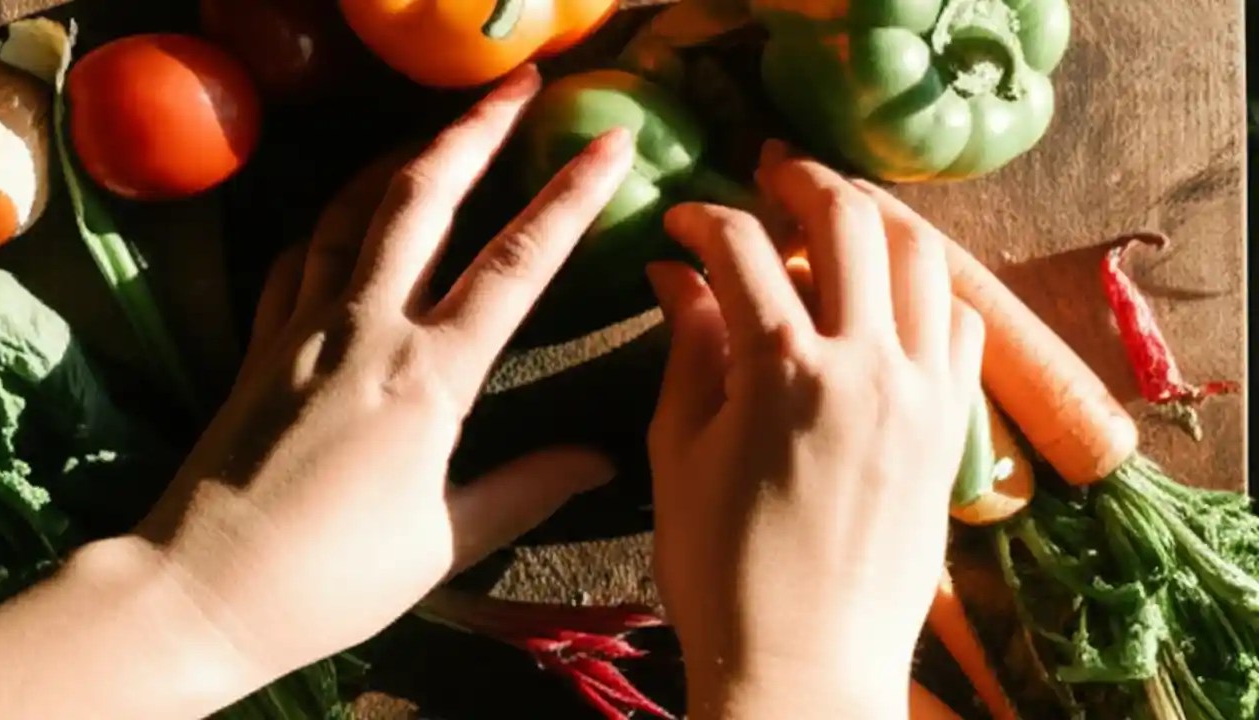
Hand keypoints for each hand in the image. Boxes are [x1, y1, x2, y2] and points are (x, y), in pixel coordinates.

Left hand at [134, 65, 633, 701]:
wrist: (201, 592)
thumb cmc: (333, 578)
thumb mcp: (448, 543)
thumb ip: (528, 489)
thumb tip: (602, 459)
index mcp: (428, 377)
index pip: (517, 265)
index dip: (571, 196)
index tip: (611, 142)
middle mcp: (365, 328)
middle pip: (423, 198)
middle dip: (476, 130)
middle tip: (517, 83)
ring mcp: (303, 325)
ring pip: (354, 209)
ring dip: (404, 156)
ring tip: (442, 127)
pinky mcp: (260, 340)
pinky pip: (300, 252)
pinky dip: (334, 216)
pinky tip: (352, 210)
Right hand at [646, 142, 982, 718]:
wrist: (806, 662)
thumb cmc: (721, 569)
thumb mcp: (678, 452)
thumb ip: (688, 348)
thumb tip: (675, 274)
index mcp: (782, 368)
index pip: (741, 248)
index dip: (705, 218)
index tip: (684, 222)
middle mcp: (866, 361)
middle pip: (847, 220)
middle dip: (801, 180)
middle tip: (768, 177)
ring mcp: (924, 391)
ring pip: (921, 258)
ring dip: (874, 221)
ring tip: (836, 219)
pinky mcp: (955, 425)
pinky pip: (961, 324)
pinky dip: (926, 290)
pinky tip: (891, 298)